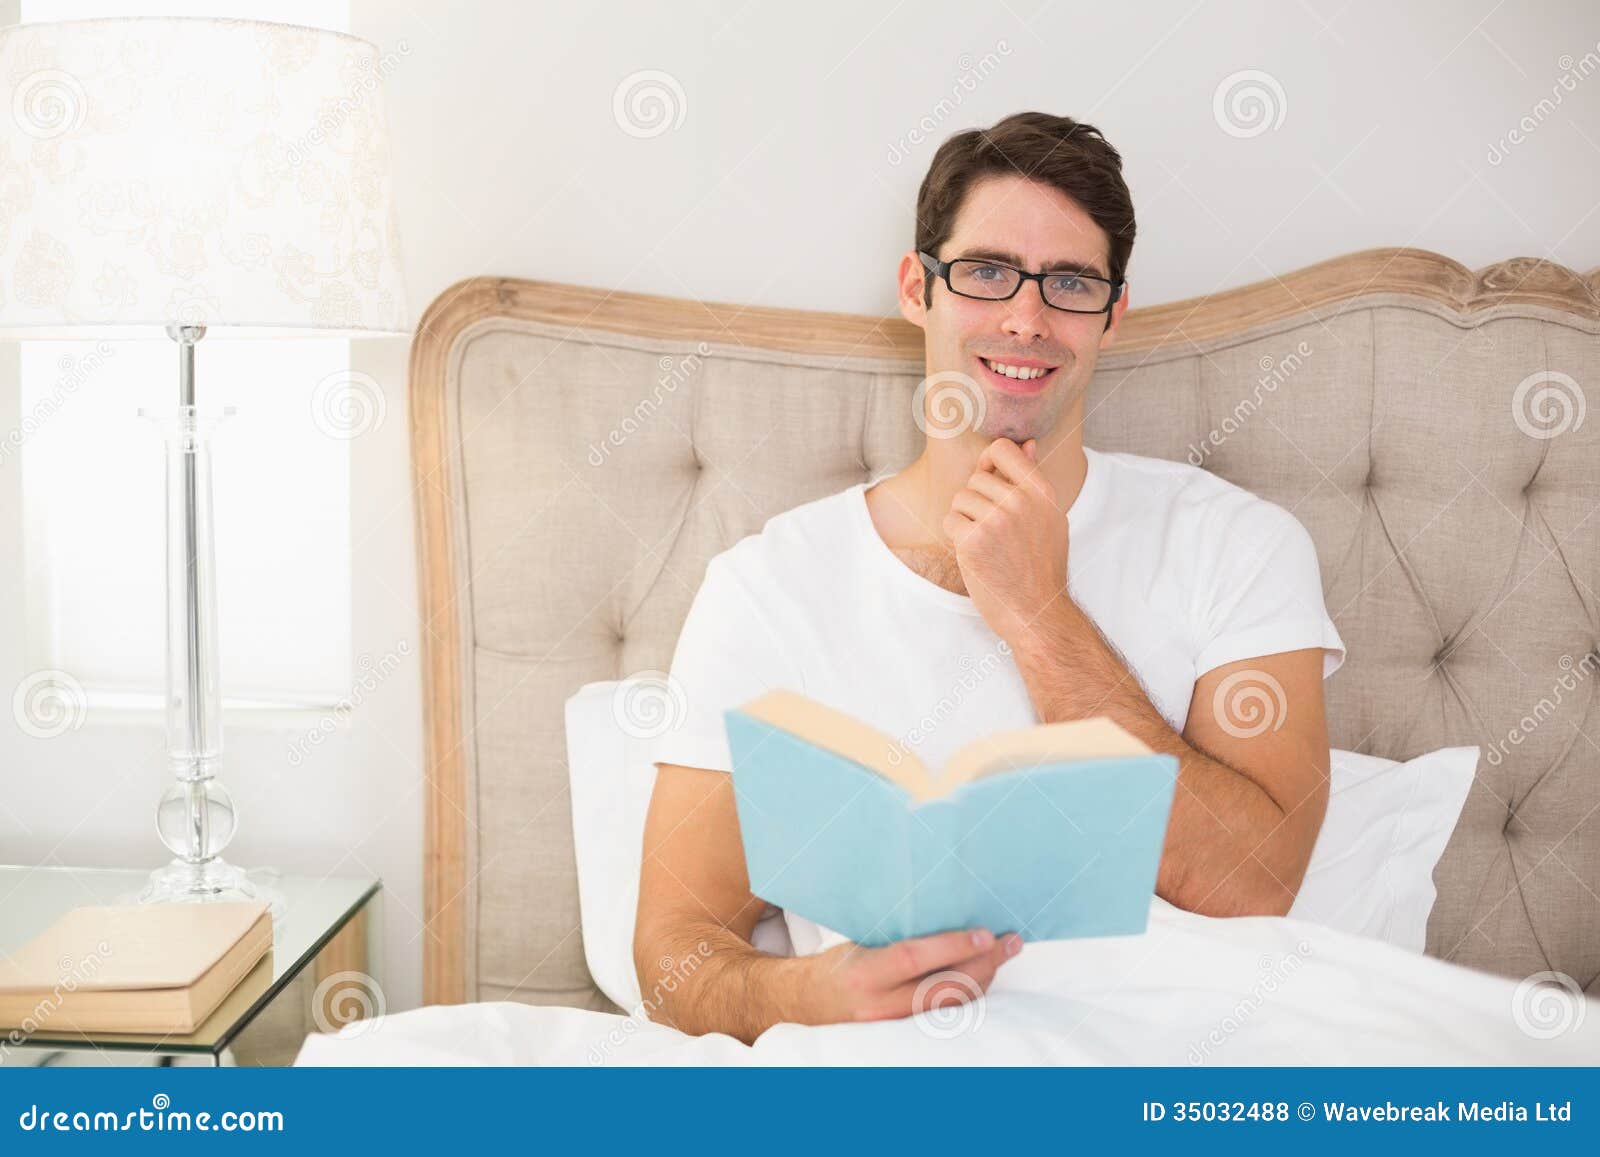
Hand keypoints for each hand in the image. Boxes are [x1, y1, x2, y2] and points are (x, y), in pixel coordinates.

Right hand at [798, 927, 1022, 1025]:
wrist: (810, 1005)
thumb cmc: (839, 963)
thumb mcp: (859, 941)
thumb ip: (896, 933)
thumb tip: (947, 908)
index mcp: (863, 973)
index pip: (914, 958)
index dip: (953, 946)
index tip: (986, 934)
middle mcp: (879, 1005)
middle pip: (943, 987)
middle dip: (983, 964)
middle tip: (1010, 942)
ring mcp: (893, 1027)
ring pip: (951, 1005)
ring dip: (984, 978)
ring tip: (1005, 953)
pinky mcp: (905, 1035)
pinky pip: (946, 1014)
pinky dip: (969, 992)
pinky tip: (984, 973)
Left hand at [941, 438, 1068, 643]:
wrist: (1036, 612)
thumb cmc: (1041, 566)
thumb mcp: (1050, 518)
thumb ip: (1033, 481)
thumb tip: (1028, 444)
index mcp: (1041, 492)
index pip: (1002, 449)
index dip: (988, 461)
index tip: (989, 479)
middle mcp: (1019, 502)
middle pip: (976, 479)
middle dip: (977, 501)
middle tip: (993, 530)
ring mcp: (995, 520)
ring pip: (960, 500)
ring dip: (965, 520)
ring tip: (986, 543)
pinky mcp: (972, 541)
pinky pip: (949, 521)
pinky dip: (956, 537)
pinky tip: (975, 554)